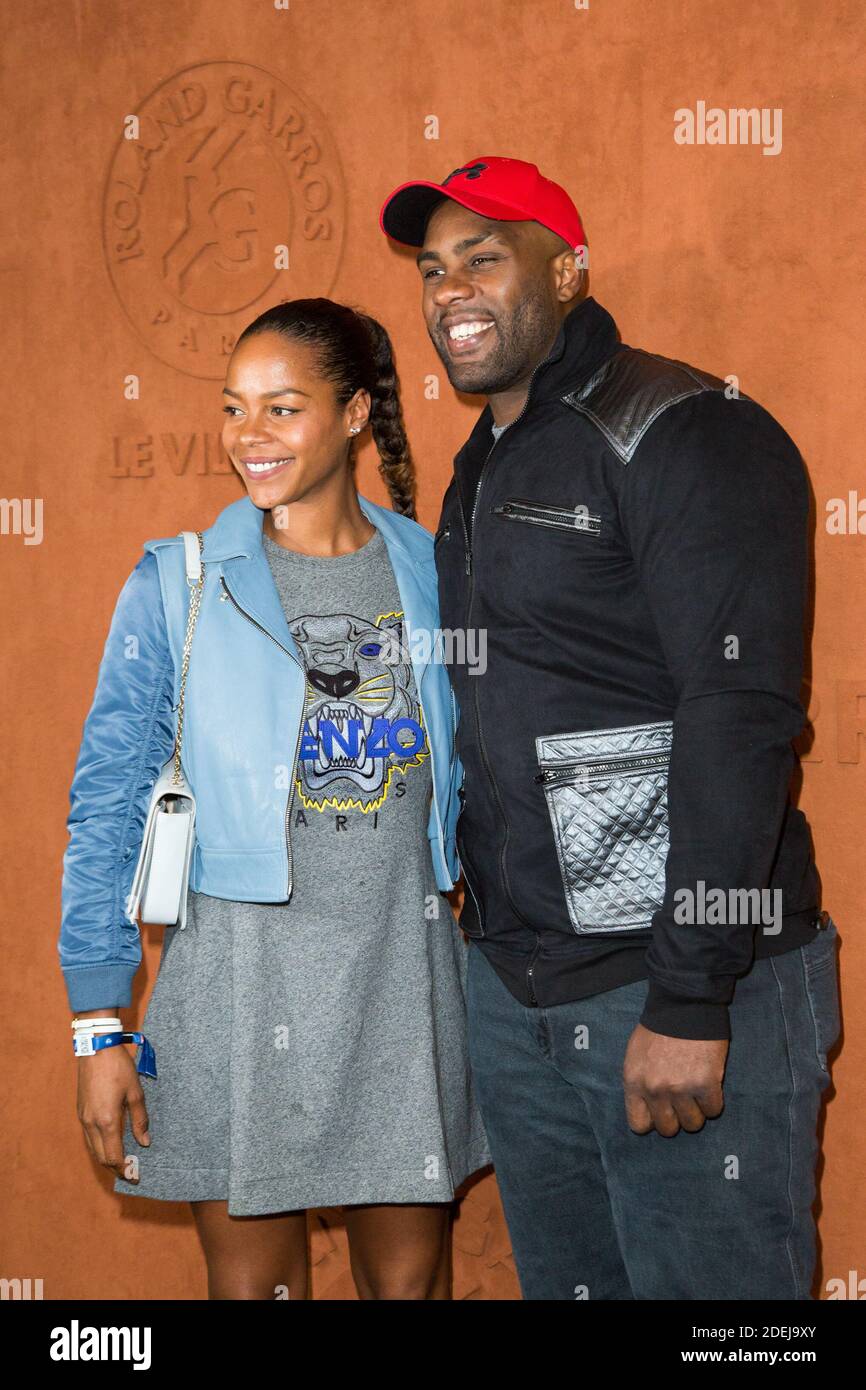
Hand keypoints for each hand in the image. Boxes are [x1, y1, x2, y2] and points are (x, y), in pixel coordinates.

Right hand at [77, 1045, 149, 1176]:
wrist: (96, 1049)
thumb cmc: (119, 1068)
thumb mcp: (135, 1092)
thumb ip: (140, 1120)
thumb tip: (145, 1142)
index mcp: (107, 1121)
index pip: (114, 1157)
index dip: (124, 1169)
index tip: (135, 1177)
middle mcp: (91, 1124)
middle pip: (101, 1157)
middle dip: (116, 1168)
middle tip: (131, 1172)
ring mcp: (83, 1118)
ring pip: (93, 1149)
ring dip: (106, 1158)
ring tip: (122, 1160)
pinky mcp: (80, 1112)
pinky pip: (89, 1137)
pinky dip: (99, 1146)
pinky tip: (110, 1143)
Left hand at [623, 1023, 728, 1135]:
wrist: (684, 1005)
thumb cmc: (659, 1027)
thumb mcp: (635, 1054)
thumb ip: (639, 1081)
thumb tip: (648, 1105)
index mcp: (634, 1082)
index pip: (639, 1125)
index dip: (653, 1120)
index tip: (661, 1111)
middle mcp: (655, 1089)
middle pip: (668, 1129)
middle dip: (676, 1118)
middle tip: (682, 1101)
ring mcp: (681, 1089)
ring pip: (693, 1123)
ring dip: (697, 1111)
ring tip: (696, 1092)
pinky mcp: (706, 1084)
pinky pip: (713, 1110)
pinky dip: (713, 1102)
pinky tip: (710, 1085)